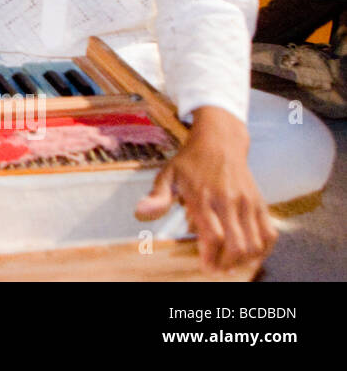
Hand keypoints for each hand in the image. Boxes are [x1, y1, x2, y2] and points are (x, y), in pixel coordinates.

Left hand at [135, 106, 277, 272]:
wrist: (220, 141)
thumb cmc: (190, 161)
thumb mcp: (167, 174)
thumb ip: (157, 196)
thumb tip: (141, 212)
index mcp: (203, 196)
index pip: (213, 234)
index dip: (211, 256)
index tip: (206, 268)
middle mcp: (228, 200)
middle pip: (237, 244)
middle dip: (228, 263)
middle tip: (218, 270)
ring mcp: (247, 202)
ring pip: (255, 242)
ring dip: (245, 260)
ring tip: (232, 264)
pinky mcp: (260, 202)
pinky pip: (270, 233)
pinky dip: (264, 249)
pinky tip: (251, 254)